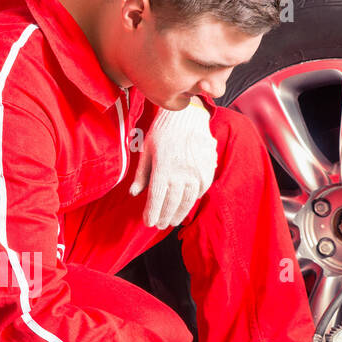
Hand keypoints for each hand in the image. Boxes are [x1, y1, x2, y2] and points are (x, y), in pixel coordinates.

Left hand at [130, 97, 216, 229]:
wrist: (188, 116)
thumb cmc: (163, 131)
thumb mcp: (147, 150)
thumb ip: (142, 174)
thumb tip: (133, 194)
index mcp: (162, 168)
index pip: (156, 198)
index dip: (151, 213)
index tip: (148, 223)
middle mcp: (181, 172)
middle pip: (171, 202)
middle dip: (164, 216)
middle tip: (159, 225)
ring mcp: (196, 172)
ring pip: (187, 200)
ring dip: (179, 213)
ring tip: (172, 221)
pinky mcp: (207, 170)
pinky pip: (200, 190)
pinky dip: (193, 200)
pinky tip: (186, 205)